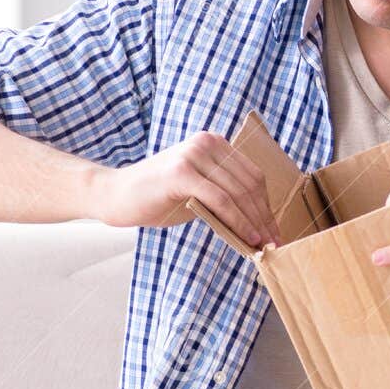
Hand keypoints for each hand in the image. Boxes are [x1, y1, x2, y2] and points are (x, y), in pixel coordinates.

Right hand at [91, 131, 279, 246]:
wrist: (114, 196)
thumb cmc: (156, 198)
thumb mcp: (197, 193)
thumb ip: (223, 196)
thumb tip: (258, 223)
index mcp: (213, 143)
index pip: (252, 175)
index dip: (266, 205)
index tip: (274, 230)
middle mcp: (206, 143)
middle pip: (249, 184)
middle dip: (264, 216)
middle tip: (274, 243)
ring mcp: (194, 154)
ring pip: (238, 193)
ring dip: (254, 222)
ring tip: (263, 245)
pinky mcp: (183, 171)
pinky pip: (221, 200)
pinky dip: (238, 221)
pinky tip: (246, 238)